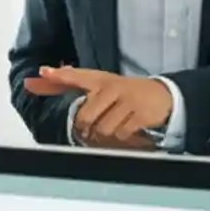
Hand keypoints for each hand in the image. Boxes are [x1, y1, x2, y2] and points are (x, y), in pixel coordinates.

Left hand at [25, 67, 171, 150]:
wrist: (165, 96)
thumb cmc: (128, 92)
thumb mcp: (104, 84)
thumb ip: (73, 81)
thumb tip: (44, 73)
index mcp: (102, 80)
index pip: (78, 76)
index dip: (60, 75)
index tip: (44, 72)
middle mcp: (113, 88)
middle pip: (86, 116)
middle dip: (87, 128)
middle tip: (92, 129)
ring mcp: (128, 100)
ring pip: (103, 129)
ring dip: (106, 135)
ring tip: (114, 128)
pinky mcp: (141, 114)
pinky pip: (121, 134)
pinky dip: (122, 137)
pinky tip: (127, 131)